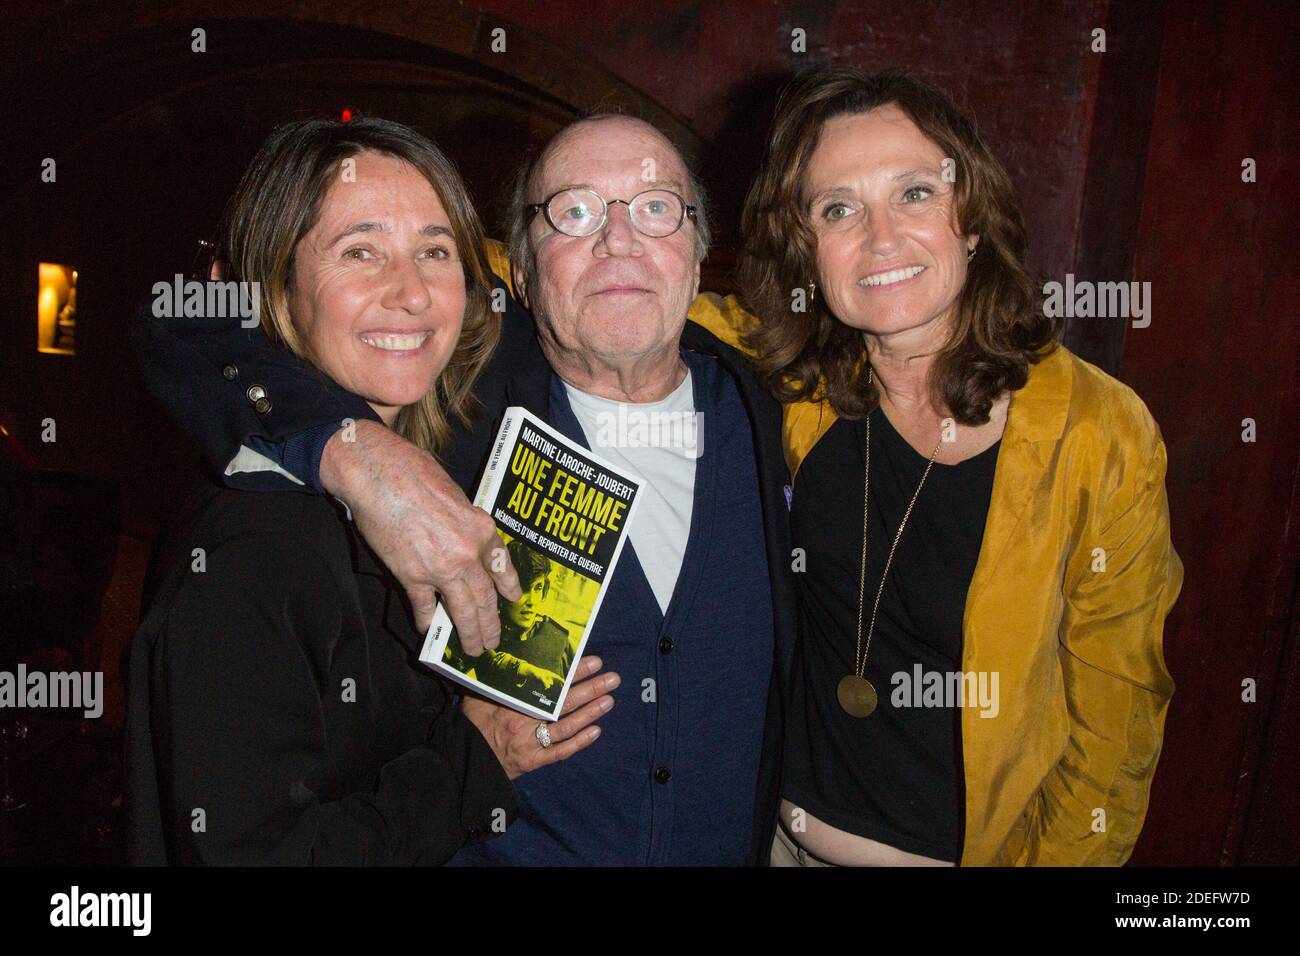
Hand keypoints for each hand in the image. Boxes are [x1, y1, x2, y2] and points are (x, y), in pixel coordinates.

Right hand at [319, 420, 521, 652]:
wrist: (379, 474)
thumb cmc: (415, 474)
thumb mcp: (456, 496)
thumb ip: (465, 524)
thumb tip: (466, 540)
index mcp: (482, 530)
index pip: (503, 567)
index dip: (510, 587)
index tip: (514, 600)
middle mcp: (467, 554)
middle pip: (485, 598)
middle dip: (491, 624)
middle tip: (493, 642)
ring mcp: (441, 568)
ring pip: (462, 610)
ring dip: (469, 633)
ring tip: (473, 649)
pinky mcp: (411, 576)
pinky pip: (423, 606)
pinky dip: (426, 620)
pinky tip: (428, 629)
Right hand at [461, 656, 617, 779]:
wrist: (465, 760)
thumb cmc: (473, 724)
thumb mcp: (478, 697)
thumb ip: (495, 679)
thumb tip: (505, 654)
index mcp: (514, 703)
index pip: (550, 683)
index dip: (573, 672)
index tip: (594, 661)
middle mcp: (526, 721)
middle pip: (564, 703)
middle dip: (591, 689)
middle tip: (613, 678)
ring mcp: (531, 743)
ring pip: (567, 726)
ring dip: (591, 713)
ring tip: (610, 699)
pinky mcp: (534, 762)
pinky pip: (561, 752)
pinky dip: (580, 742)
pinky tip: (597, 731)